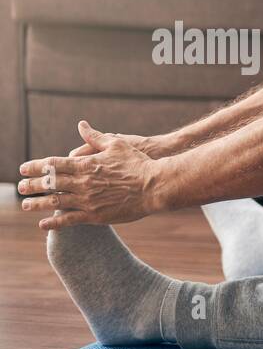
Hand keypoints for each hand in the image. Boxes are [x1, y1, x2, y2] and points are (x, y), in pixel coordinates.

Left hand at [18, 121, 163, 229]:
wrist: (155, 186)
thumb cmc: (139, 163)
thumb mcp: (117, 144)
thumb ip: (95, 137)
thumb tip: (81, 124)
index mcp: (85, 164)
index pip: (52, 164)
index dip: (35, 166)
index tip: (23, 168)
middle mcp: (82, 182)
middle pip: (48, 183)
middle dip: (31, 185)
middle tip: (20, 187)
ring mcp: (87, 200)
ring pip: (55, 202)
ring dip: (37, 204)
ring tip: (26, 205)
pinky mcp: (96, 215)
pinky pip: (69, 220)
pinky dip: (54, 222)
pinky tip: (42, 224)